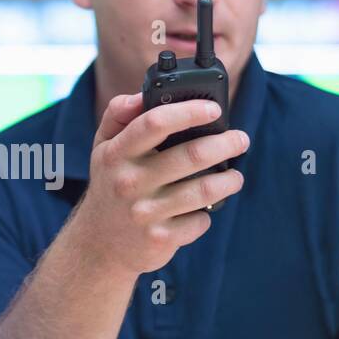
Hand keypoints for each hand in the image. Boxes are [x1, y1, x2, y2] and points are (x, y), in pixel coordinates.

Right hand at [70, 94, 249, 277]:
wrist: (99, 244)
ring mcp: (145, 212)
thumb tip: (142, 93)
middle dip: (226, 143)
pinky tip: (203, 208)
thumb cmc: (110, 185)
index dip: (189, 111)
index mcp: (117, 153)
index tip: (215, 109)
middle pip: (191, 155)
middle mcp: (130, 182)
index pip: (154, 123)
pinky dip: (208, 213)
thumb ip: (119, 114)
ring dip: (229, 180)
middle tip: (240, 139)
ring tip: (234, 176)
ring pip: (203, 190)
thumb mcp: (103, 147)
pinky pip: (200, 221)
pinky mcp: (160, 238)